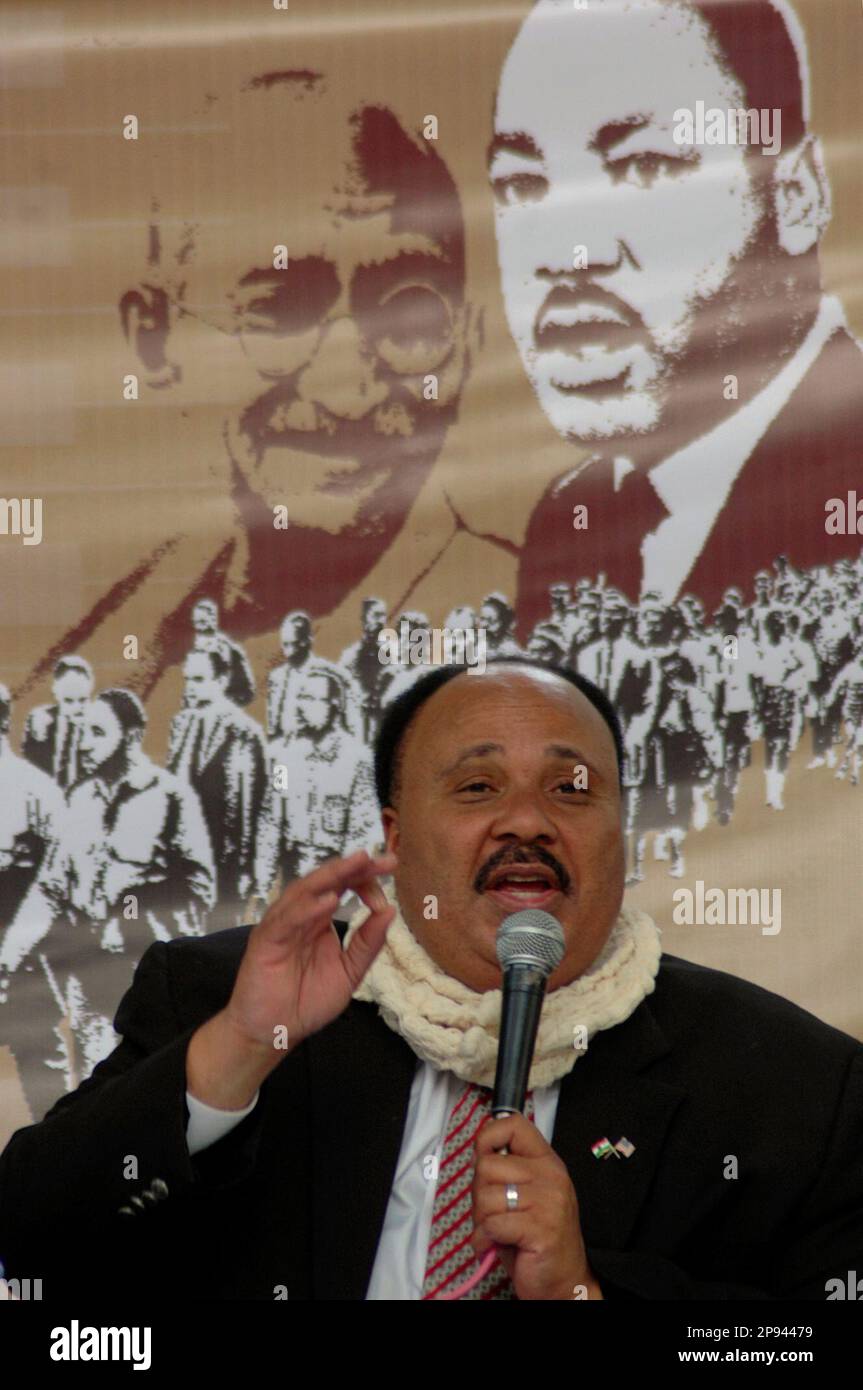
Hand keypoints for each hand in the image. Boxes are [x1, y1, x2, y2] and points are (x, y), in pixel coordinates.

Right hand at [187, 849, 396, 1107]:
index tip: (388, 885)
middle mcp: (300, 917)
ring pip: (304, 892)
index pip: (342, 887)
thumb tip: (390, 911)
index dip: (366, 881)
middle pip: (326, 882)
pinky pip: (286, 920)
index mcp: (319, 921)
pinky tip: (329, 901)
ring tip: (357, 863)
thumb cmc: (306, 1001)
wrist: (274, 1032)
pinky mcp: (265, 941)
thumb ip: (367, 943)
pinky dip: (306, 908)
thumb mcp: (349, 972)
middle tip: (380, 857)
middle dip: (353, 867)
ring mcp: (282, 926)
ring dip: (331, 876)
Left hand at [470, 1112, 601, 1300]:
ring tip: (496, 1231)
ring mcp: (549, 1201)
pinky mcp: (541, 1228)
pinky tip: (494, 1245)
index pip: (513, 1124)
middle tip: (493, 1213)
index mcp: (546, 1162)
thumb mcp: (525, 1195)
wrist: (565, 1280)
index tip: (484, 1156)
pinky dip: (484, 1239)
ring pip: (485, 1196)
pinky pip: (491, 1223)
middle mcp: (550, 1176)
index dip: (488, 1136)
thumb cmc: (536, 1239)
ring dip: (481, 1220)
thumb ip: (506, 1171)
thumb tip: (477, 1154)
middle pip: (486, 1165)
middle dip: (478, 1194)